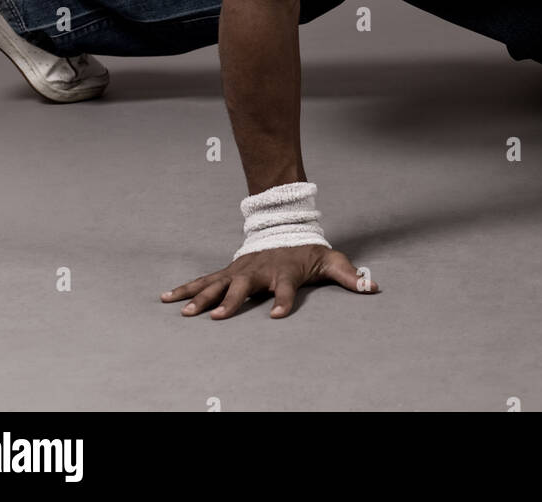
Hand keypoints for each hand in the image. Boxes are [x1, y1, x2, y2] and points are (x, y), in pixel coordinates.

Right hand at [160, 245, 378, 319]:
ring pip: (217, 284)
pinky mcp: (228, 271)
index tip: (278, 317)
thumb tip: (374, 287)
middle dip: (231, 301)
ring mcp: (240, 270)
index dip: (284, 302)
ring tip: (184, 313)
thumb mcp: (332, 261)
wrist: (284, 224)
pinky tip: (166, 297)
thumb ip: (351, 277)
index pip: (286, 289)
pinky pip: (203, 280)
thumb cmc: (309, 251)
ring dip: (201, 297)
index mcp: (285, 272)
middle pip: (244, 287)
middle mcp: (259, 271)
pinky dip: (186, 288)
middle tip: (218, 317)